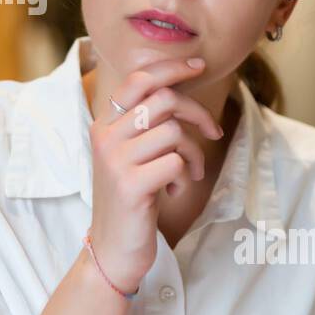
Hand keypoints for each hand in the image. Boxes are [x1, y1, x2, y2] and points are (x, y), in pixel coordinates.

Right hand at [86, 57, 222, 294]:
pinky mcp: (130, 186)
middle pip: (163, 100)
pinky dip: (185, 176)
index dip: (172, 68)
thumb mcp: (131, 154)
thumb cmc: (131, 198)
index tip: (198, 66)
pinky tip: (172, 190)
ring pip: (173, 132)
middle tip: (211, 132)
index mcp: (103, 125)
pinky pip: (176, 162)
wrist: (113, 248)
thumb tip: (178, 88)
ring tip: (188, 172)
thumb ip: (145, 123)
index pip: (139, 80)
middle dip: (197, 113)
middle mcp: (105, 137)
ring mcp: (115, 161)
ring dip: (192, 153)